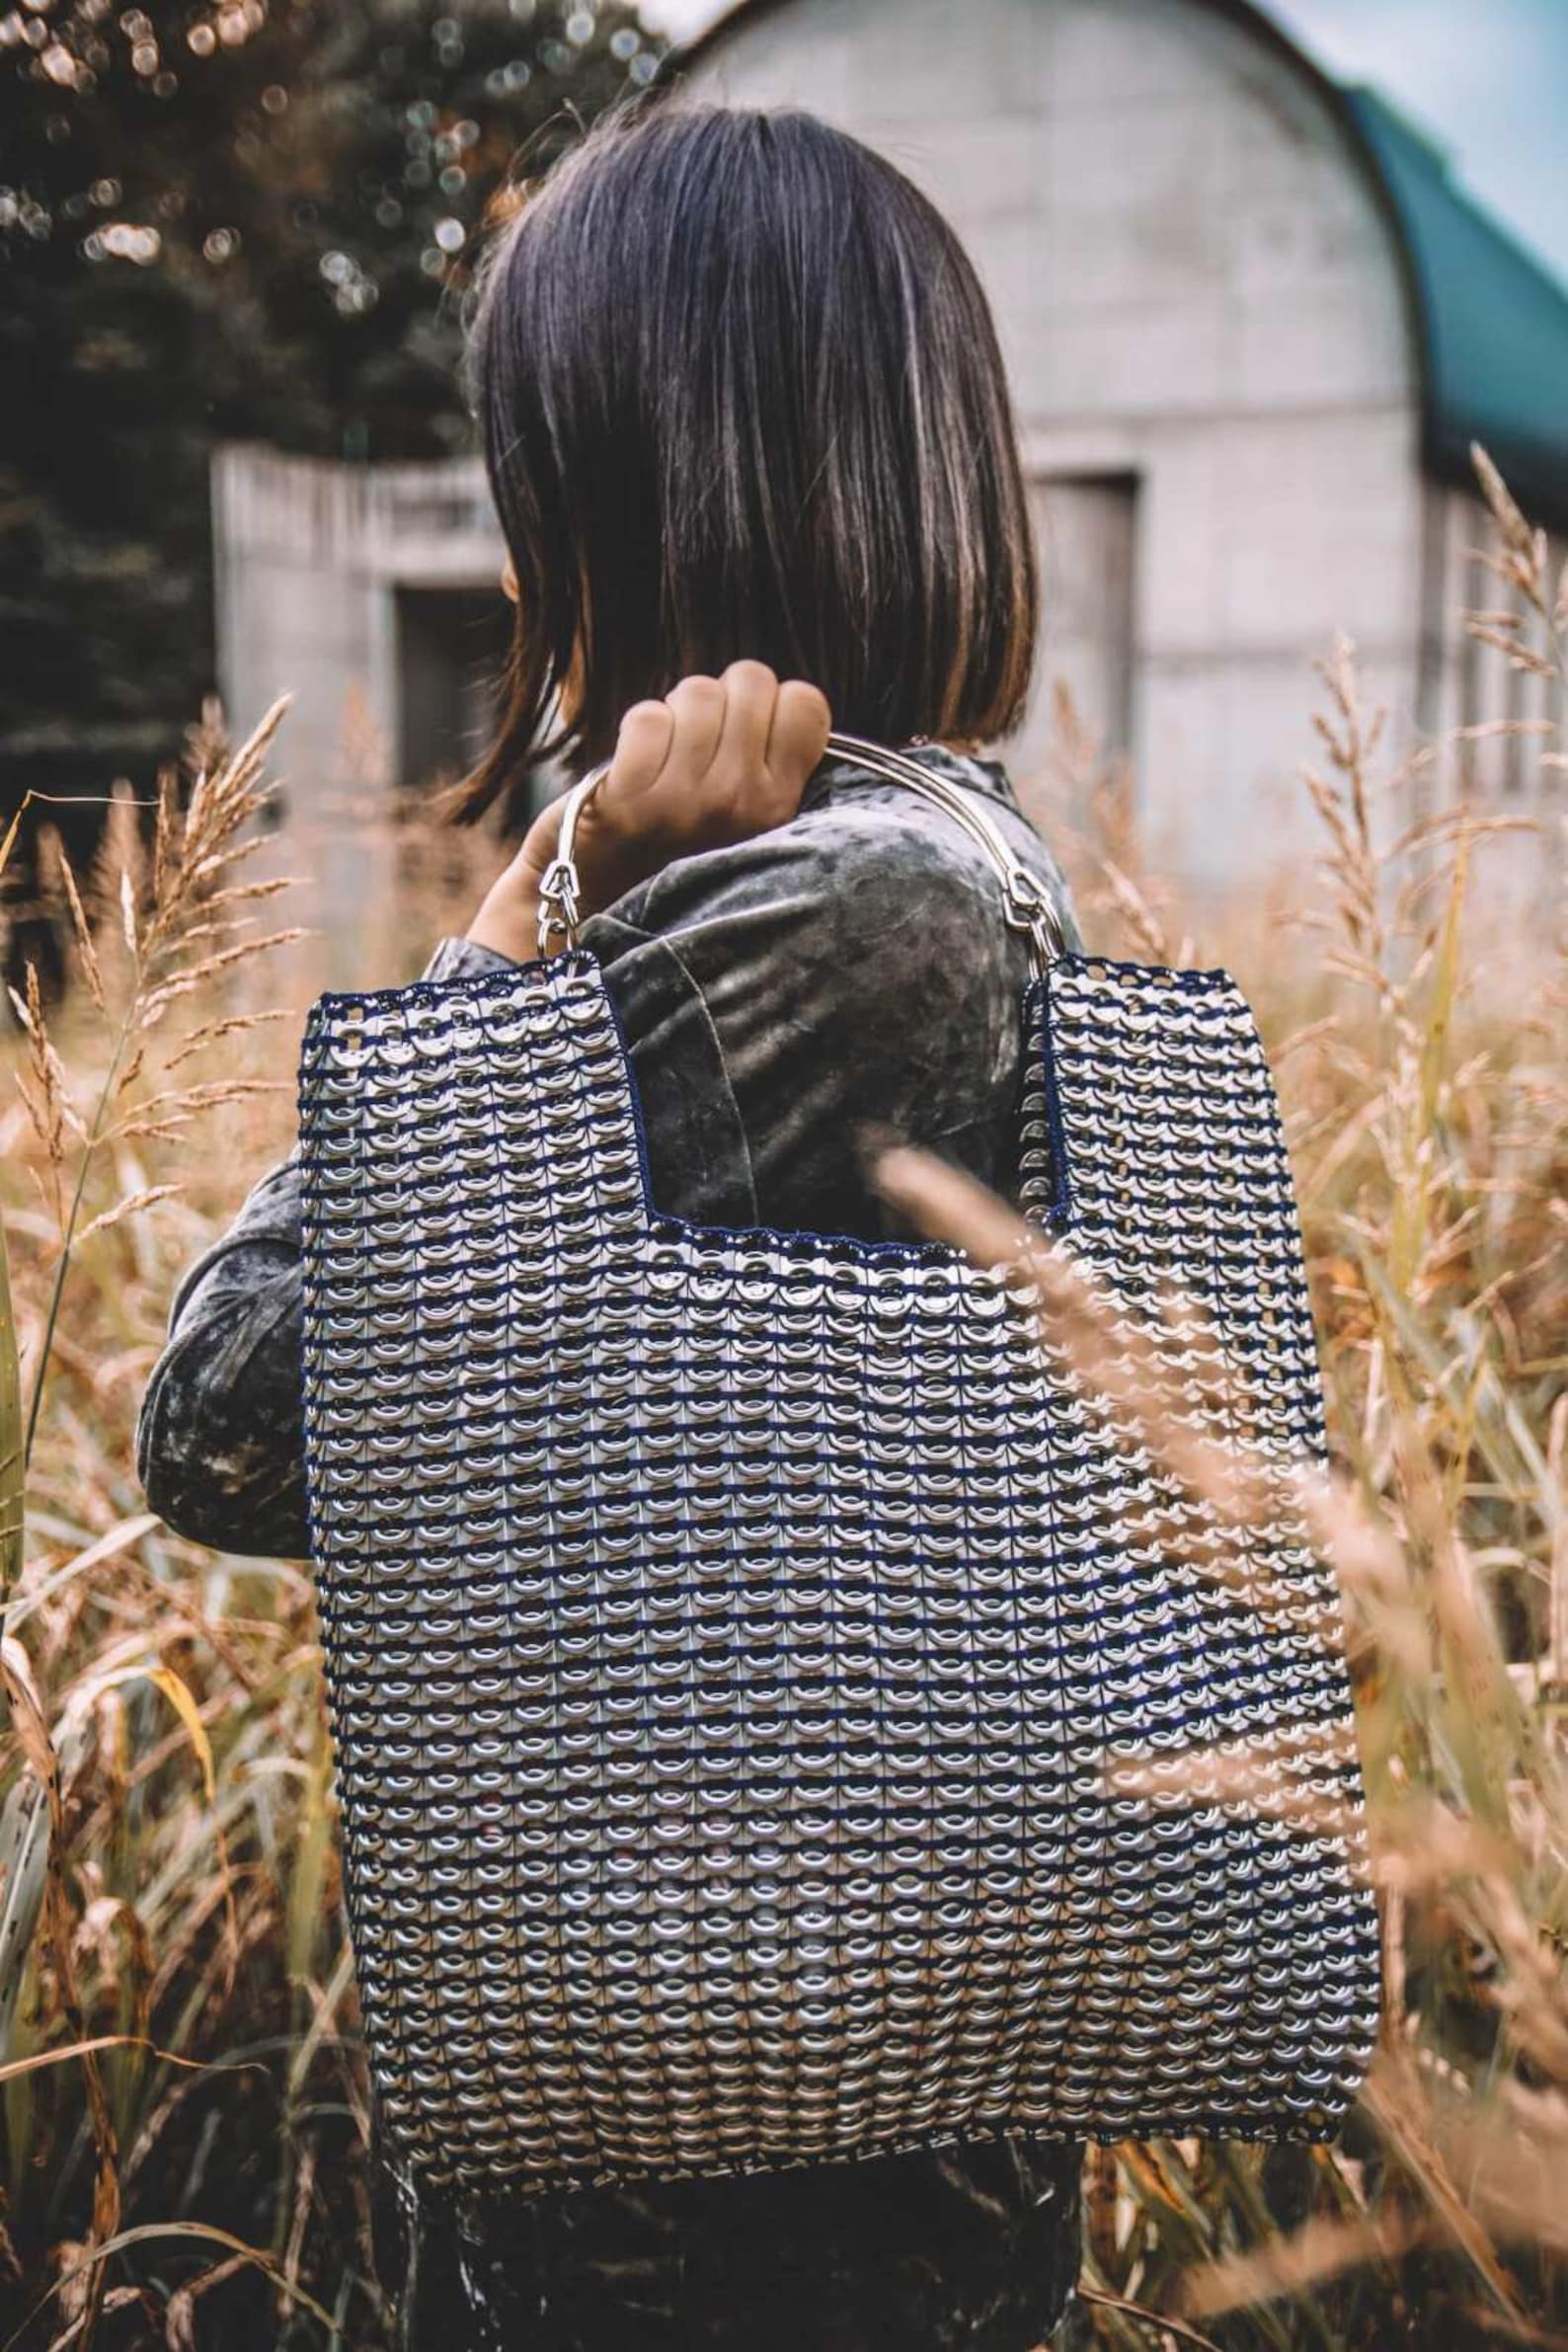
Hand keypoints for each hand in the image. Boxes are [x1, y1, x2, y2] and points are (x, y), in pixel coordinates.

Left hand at [465, 662, 831, 960]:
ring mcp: (686, 803)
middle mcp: (743, 804)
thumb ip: (771, 761)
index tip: (747, 736)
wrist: (604, 921)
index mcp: (781, 808)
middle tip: (701, 748)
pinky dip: (636, 734)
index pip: (806, 703)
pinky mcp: (628, 801)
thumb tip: (779, 697)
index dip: (772, 704)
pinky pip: (646, 719)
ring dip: (676, 716)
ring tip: (667, 763)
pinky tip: (634, 773)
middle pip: (751, 680)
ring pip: (696, 693)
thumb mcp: (748, 821)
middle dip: (723, 700)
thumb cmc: (678, 854)